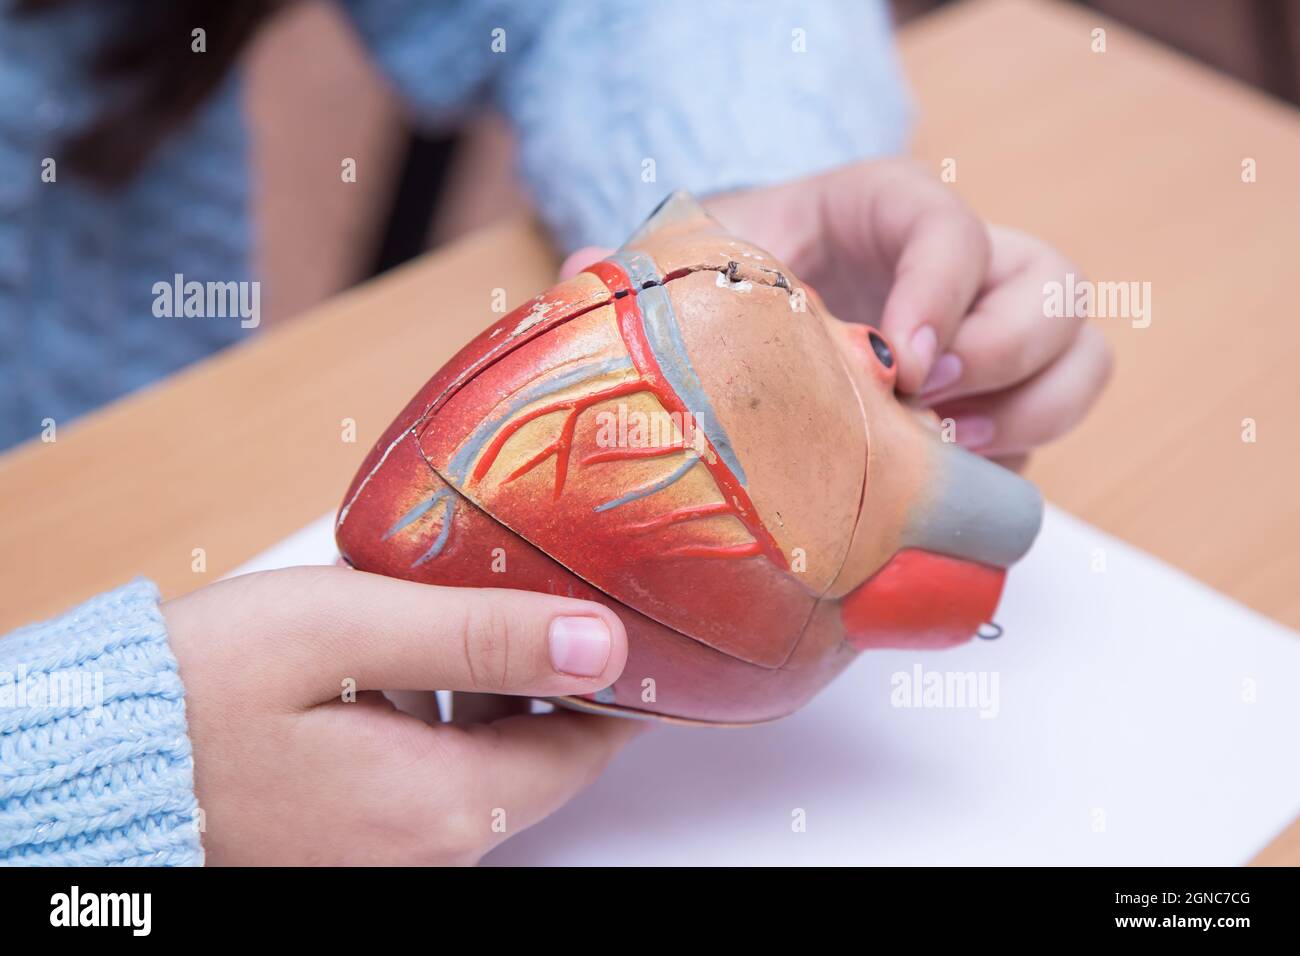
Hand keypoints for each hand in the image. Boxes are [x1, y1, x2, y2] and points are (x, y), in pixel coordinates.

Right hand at [163, 566, 639, 864]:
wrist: (91, 756)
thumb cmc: (198, 691)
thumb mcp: (346, 630)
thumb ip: (482, 631)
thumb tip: (603, 641)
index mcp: (442, 801)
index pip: (585, 747)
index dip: (618, 683)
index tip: (628, 620)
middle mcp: (427, 847)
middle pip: (536, 757)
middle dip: (545, 674)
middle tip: (535, 585)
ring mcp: (385, 853)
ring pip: (480, 763)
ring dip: (485, 690)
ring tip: (457, 606)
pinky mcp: (349, 842)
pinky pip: (424, 779)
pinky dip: (433, 719)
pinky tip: (397, 663)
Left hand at [566, 160, 1111, 466]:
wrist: (747, 341)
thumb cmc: (723, 288)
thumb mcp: (686, 267)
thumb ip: (642, 270)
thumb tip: (584, 267)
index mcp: (877, 214)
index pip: (944, 218)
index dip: (942, 280)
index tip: (899, 356)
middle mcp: (952, 273)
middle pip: (1049, 281)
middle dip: (1005, 351)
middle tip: (928, 409)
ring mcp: (981, 344)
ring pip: (1077, 353)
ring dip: (1031, 411)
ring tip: (947, 453)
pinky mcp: (987, 411)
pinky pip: (1045, 433)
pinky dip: (1015, 465)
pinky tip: (944, 494)